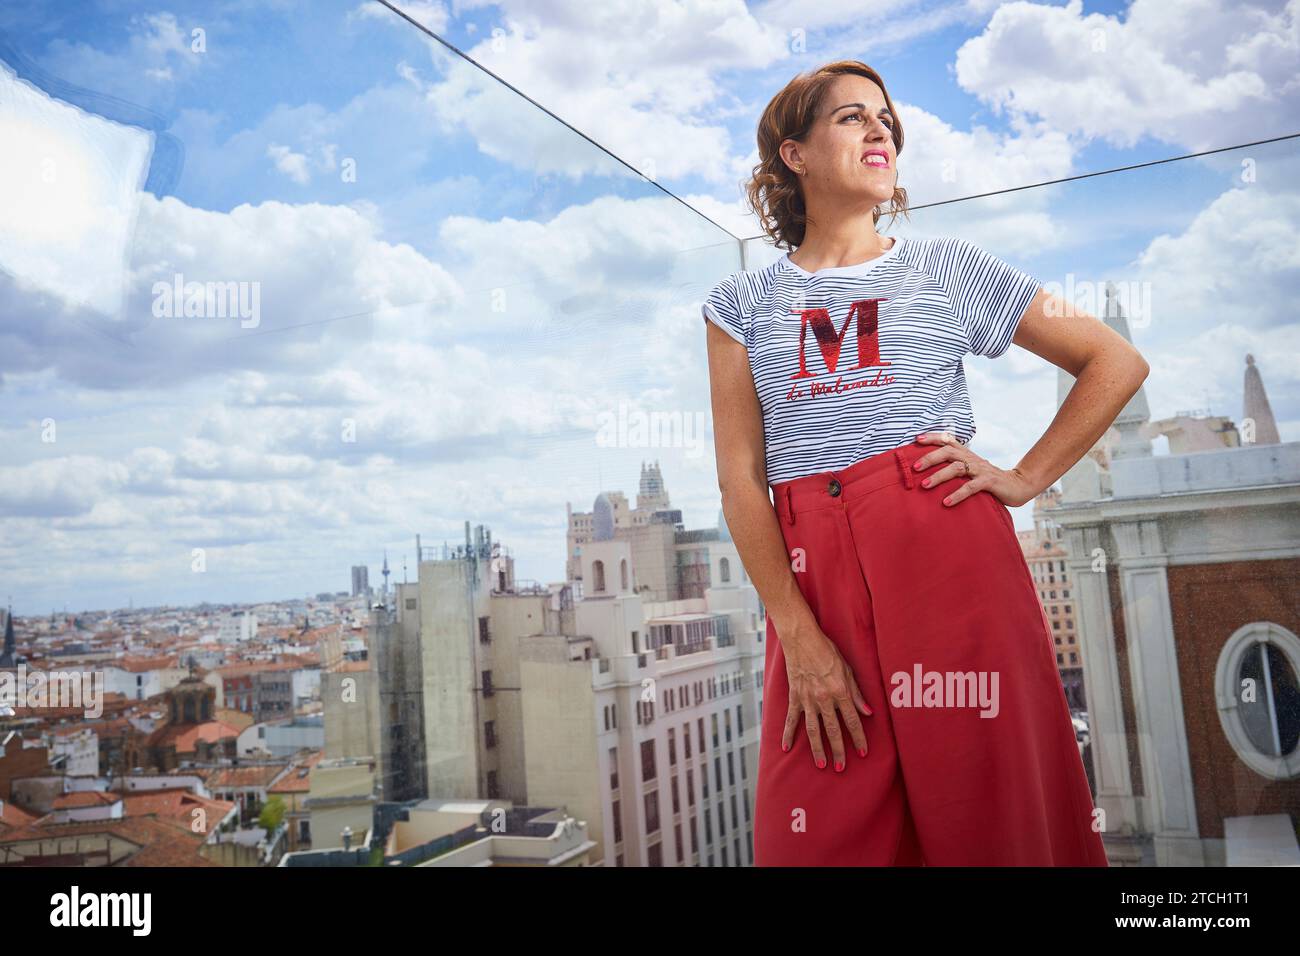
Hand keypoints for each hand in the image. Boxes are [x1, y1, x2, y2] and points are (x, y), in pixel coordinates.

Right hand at [780, 626, 872, 770]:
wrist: (802, 639)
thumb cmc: (827, 651)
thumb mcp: (848, 669)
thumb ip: (857, 693)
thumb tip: (868, 712)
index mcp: (840, 691)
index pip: (852, 721)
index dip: (858, 738)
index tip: (862, 753)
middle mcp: (824, 699)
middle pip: (833, 730)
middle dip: (838, 751)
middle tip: (842, 768)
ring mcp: (807, 699)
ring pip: (813, 730)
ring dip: (818, 749)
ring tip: (821, 764)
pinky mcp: (794, 697)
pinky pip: (791, 719)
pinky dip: (788, 734)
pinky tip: (786, 747)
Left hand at [912, 431, 1038, 507]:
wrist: (1018, 486)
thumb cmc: (989, 480)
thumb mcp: (971, 470)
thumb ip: (956, 468)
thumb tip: (930, 473)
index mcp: (967, 454)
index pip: (948, 441)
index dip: (933, 438)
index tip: (916, 439)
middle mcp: (972, 459)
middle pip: (948, 452)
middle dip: (930, 458)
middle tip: (915, 468)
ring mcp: (981, 470)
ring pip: (956, 468)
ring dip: (939, 476)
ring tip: (924, 485)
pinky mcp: (989, 482)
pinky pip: (971, 487)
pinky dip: (957, 494)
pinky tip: (946, 502)